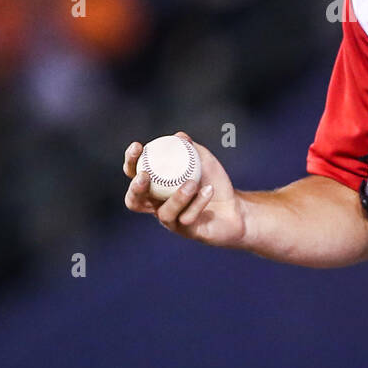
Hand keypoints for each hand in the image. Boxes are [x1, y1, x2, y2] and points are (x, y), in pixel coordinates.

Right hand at [123, 133, 246, 247]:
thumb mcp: (204, 161)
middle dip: (135, 188)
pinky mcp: (185, 231)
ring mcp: (171, 220)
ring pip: (164, 212)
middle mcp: (158, 204)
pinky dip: (198, 203)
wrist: (236, 208)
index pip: (135, 173)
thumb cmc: (214, 182)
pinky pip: (187, 218)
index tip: (138, 146)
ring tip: (192, 183)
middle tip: (145, 175)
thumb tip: (178, 136)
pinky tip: (209, 190)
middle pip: (134, 201)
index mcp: (156, 185)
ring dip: (176, 197)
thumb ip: (191, 148)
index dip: (131, 161)